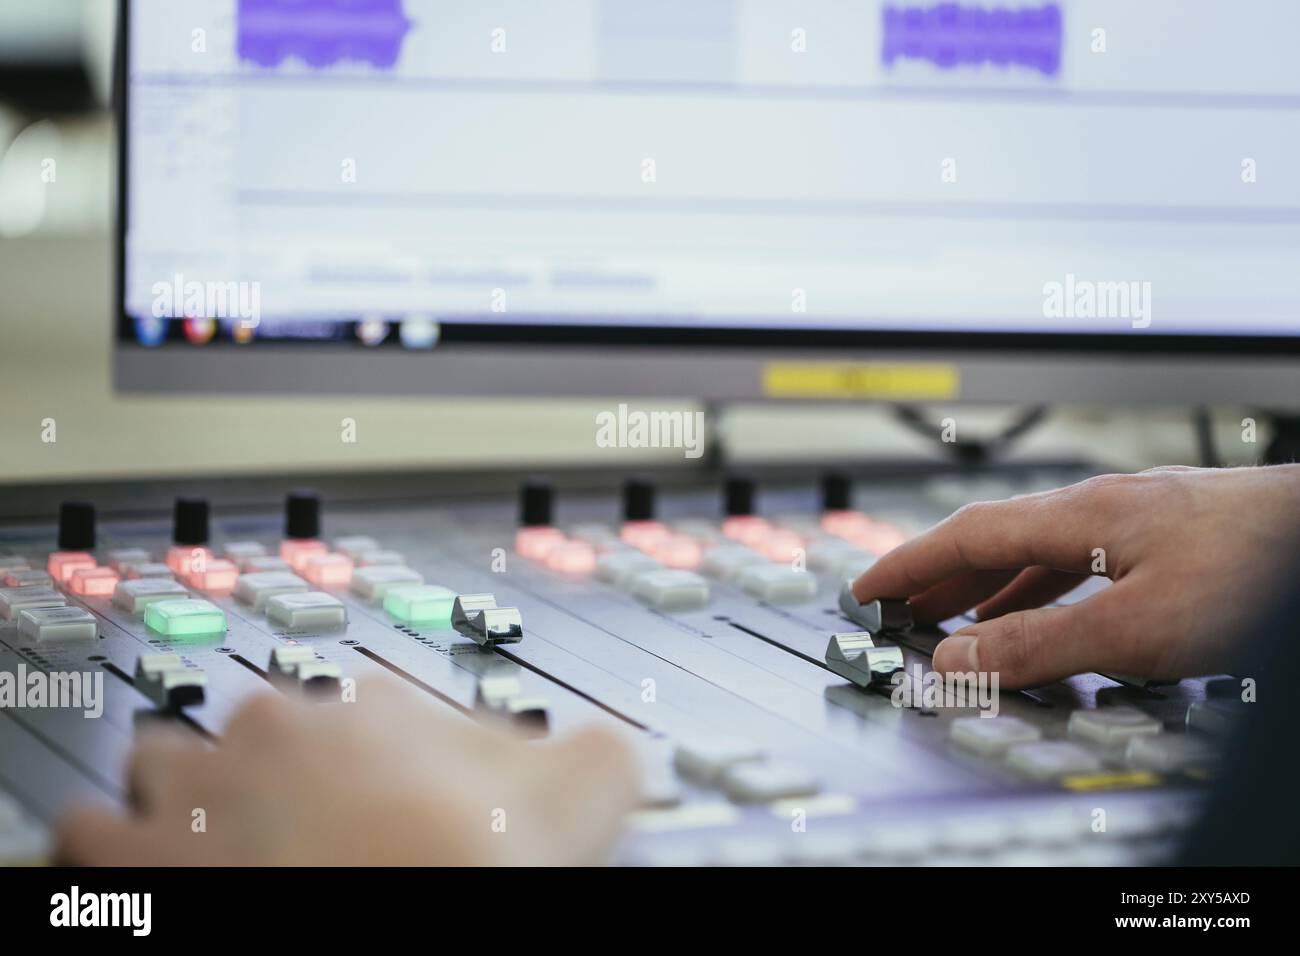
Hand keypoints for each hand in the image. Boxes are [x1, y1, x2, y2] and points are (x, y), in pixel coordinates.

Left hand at [57, 677, 638, 864]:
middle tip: (319, 829)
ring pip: (168, 760)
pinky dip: (117, 849)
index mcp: (379, 707)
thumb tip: (617, 744)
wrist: (388, 914)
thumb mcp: (570, 802)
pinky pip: (93, 829)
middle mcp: (279, 728)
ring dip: (187, 797)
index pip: (380, 702)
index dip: (393, 752)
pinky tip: (157, 875)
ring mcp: (198, 788)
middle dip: (285, 766)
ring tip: (223, 842)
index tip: (398, 794)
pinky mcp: (131, 854)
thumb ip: (598, 753)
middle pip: (267, 723)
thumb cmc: (456, 873)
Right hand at [851, 465, 1299, 687]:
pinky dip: (1040, 588)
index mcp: (1080, 517)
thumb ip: (1040, 643)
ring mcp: (1137, 518)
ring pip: (1039, 550)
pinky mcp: (1169, 535)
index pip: (965, 534)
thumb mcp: (1137, 625)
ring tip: (959, 619)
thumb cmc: (1257, 568)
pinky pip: (1079, 560)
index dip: (909, 563)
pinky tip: (1048, 611)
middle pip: (995, 538)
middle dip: (939, 576)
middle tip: (899, 609)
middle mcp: (1102, 508)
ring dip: (988, 585)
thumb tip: (957, 657)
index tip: (867, 588)